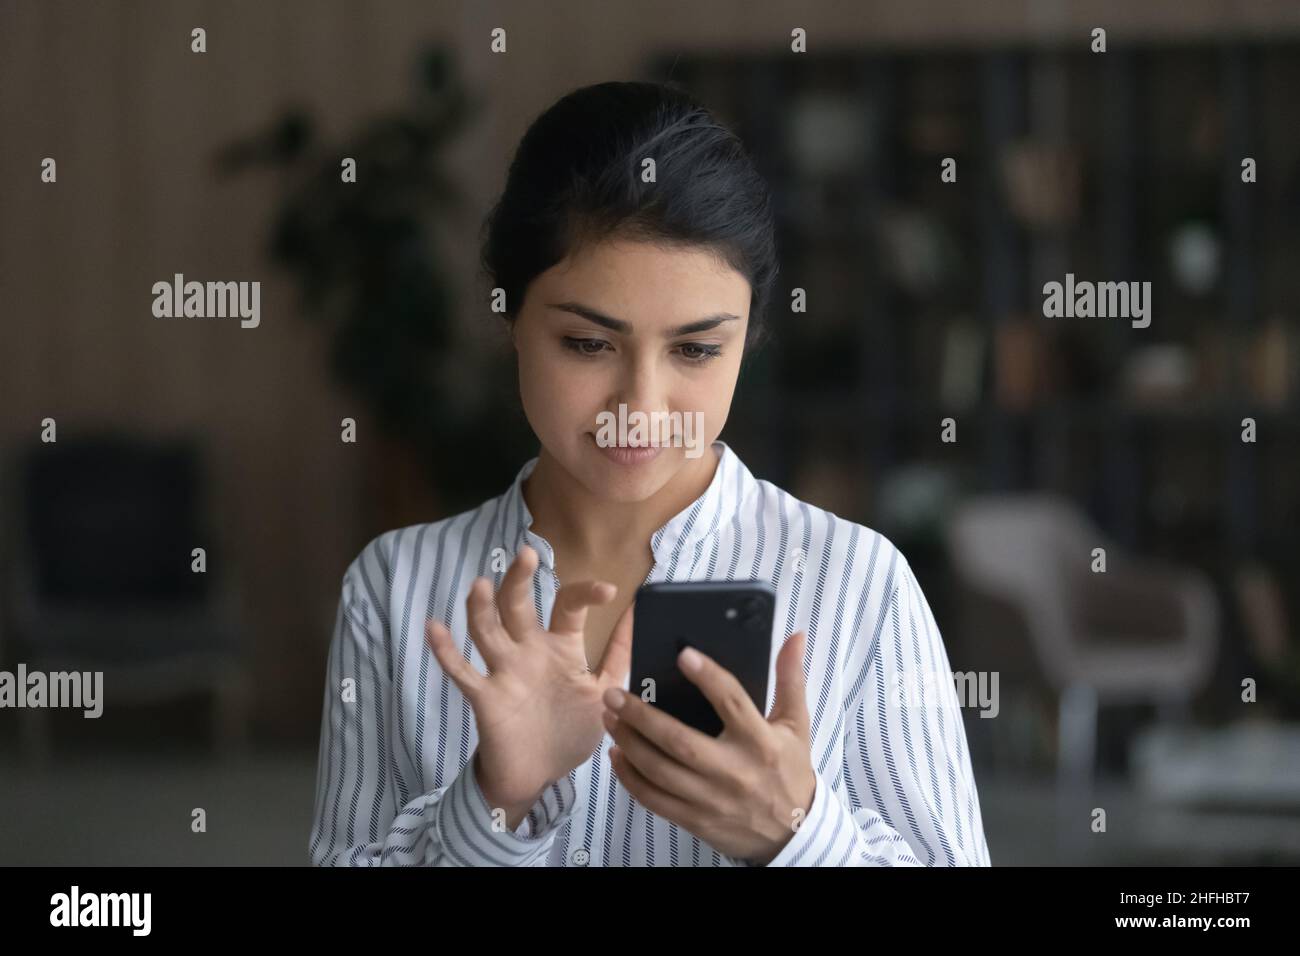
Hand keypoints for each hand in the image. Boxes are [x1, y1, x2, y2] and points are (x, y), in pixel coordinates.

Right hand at [425, 545, 632, 828]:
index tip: (609, 591)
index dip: (586, 594)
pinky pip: (461, 671)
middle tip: (526, 555)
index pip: (568, 607)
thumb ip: (618, 657)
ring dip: (481, 608)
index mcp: (560, 647)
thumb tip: (637, 616)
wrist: (538, 775)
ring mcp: (503, 671)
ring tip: (480, 585)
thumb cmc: (569, 730)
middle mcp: (528, 651)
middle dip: (519, 580)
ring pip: (487, 630)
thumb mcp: (603, 692)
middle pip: (519, 606)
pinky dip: (445, 650)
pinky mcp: (484, 695)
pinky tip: (434, 626)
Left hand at [603, 629, 816, 864]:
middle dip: (641, 716)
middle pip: (679, 741)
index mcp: (760, 742)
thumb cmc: (791, 770)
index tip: (683, 655)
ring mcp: (712, 799)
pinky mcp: (696, 820)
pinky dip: (630, 778)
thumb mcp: (796, 724)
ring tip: (609, 718)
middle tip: (613, 694)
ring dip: (629, 743)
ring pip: (659, 771)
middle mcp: (734, 771)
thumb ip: (790, 679)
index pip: (731, 702)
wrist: (794, 832)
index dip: (707, 678)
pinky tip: (618, 755)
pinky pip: (654, 799)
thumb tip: (795, 637)